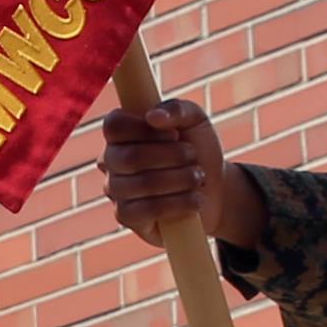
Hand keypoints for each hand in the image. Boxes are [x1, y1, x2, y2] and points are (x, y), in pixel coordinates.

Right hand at [92, 101, 267, 256]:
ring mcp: (115, 190)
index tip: (174, 133)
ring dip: (180, 179)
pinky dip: (177, 203)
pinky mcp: (126, 217)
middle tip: (192, 156)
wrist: (215, 189)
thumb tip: (153, 116)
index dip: (145, 129)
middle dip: (171, 156)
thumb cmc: (198, 149)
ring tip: (198, 177)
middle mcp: (111, 161)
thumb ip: (176, 109)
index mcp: (121, 133)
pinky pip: (146, 210)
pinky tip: (195, 199)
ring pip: (142, 184)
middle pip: (130, 157)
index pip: (114, 125)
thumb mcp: (195, 120)